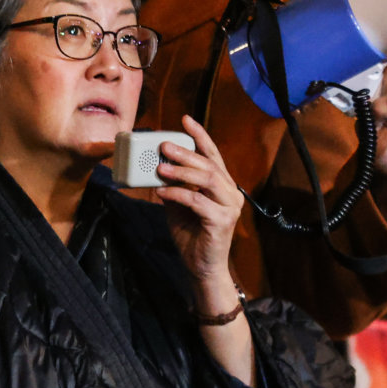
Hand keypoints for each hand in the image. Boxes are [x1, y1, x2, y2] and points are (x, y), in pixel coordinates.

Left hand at [153, 115, 243, 313]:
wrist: (201, 268)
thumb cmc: (192, 235)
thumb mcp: (179, 205)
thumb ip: (174, 186)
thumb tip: (155, 167)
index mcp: (223, 186)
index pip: (213, 155)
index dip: (200, 136)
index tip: (185, 119)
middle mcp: (231, 193)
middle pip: (210, 165)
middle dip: (186, 152)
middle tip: (164, 145)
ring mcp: (230, 207)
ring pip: (207, 180)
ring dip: (182, 171)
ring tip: (161, 167)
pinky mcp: (222, 221)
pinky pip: (198, 202)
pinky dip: (178, 194)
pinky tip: (162, 192)